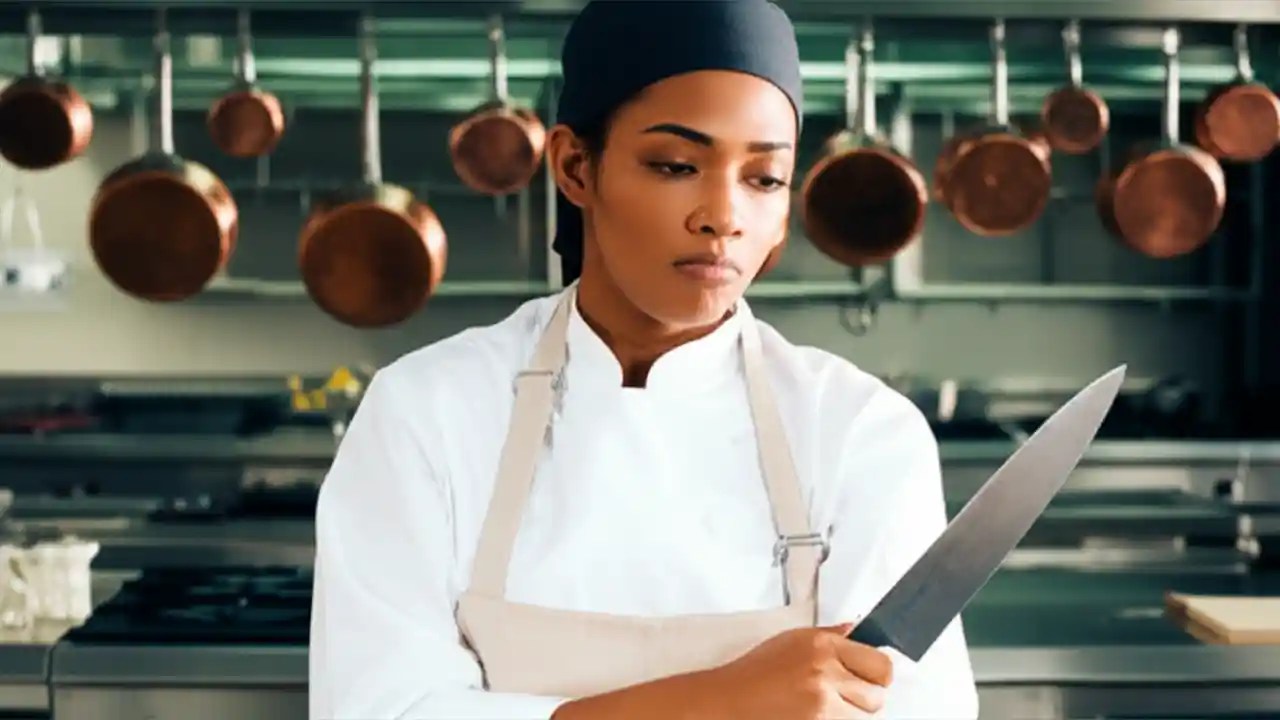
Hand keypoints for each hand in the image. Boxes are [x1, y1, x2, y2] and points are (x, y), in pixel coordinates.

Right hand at [705, 623, 893, 719]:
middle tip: (844, 696)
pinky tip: (816, 715)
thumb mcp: (791, 640)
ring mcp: (822, 706)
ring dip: (852, 715)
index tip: (870, 677)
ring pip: (865, 718)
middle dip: (865, 698)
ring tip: (826, 708)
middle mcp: (826, 674)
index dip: (876, 674)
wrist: (728, 702)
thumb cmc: (754, 673)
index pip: (881, 664)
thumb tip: (855, 629)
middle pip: (878, 696)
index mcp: (823, 646)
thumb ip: (829, 636)